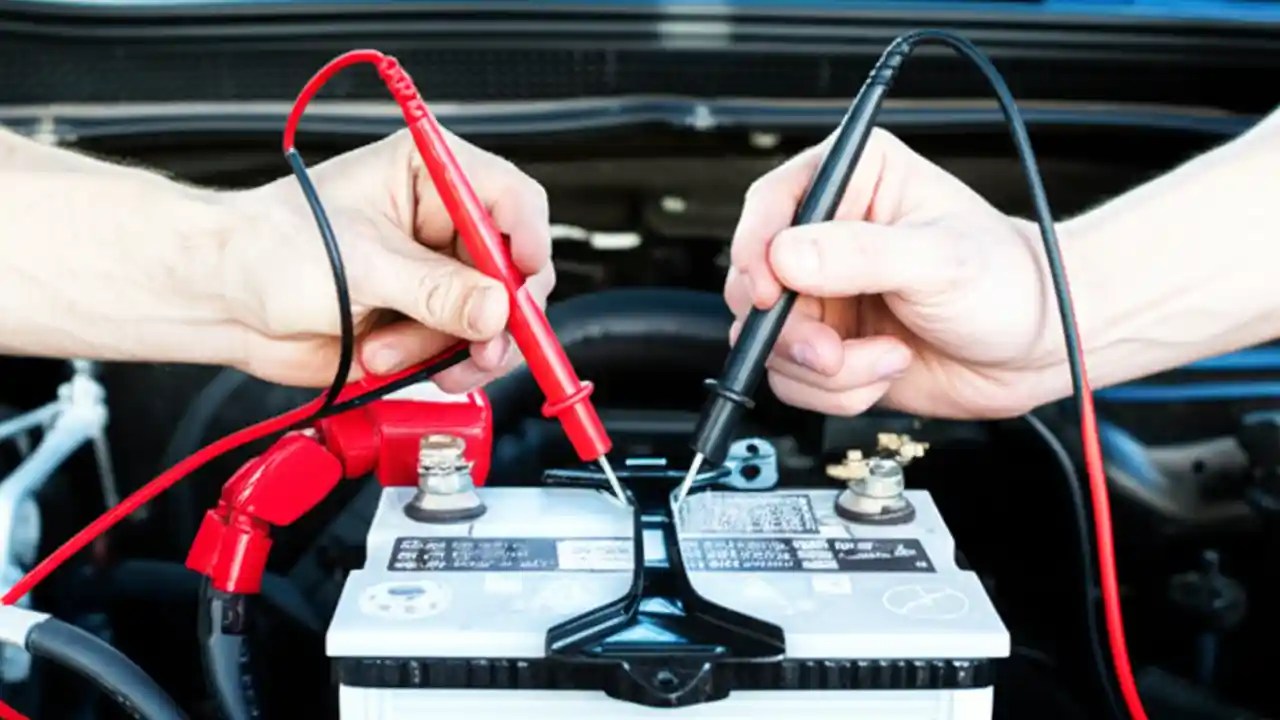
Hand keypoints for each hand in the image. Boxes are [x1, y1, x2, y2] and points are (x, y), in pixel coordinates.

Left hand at [224, 128, 552, 392]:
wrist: (224, 302)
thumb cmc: (268, 251)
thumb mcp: (360, 265)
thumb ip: (435, 291)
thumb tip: (496, 310)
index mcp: (427, 174)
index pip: (509, 197)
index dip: (526, 240)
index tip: (520, 284)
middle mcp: (439, 222)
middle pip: (514, 268)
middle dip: (495, 314)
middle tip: (479, 342)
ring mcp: (436, 274)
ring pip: (495, 319)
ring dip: (452, 347)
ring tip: (393, 349)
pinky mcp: (426, 319)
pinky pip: (467, 349)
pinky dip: (440, 365)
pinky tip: (394, 359)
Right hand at [725, 128, 1065, 418]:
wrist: (1037, 351)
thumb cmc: (1010, 283)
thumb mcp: (939, 259)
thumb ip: (860, 255)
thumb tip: (787, 256)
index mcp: (854, 182)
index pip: (771, 205)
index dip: (756, 250)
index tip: (769, 294)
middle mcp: (829, 238)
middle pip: (756, 284)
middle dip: (792, 330)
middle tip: (832, 350)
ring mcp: (826, 297)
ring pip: (770, 341)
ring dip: (825, 368)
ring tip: (885, 358)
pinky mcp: (831, 347)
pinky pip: (794, 378)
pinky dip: (837, 390)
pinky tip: (886, 369)